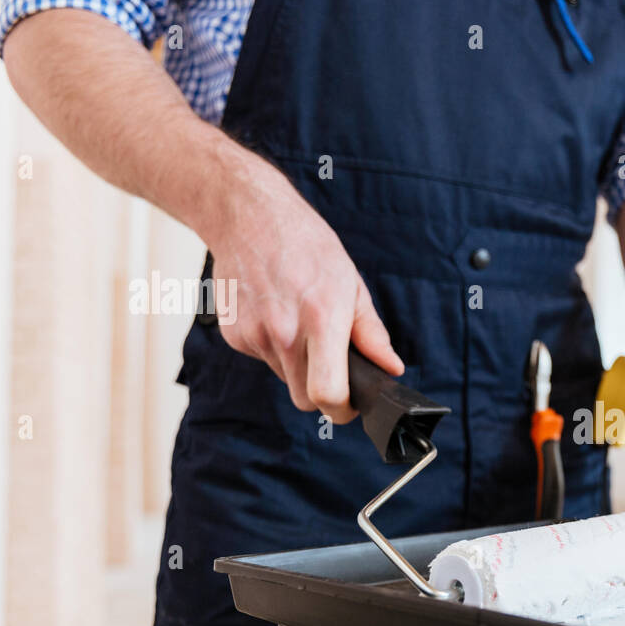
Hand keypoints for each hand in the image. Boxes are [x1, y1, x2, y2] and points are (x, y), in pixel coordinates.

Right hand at [204, 159, 403, 423]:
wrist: (247, 216)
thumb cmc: (305, 245)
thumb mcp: (351, 284)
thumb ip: (371, 333)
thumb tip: (391, 367)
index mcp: (321, 320)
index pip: (327, 394)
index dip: (341, 410)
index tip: (350, 406)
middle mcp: (284, 333)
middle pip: (305, 399)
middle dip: (322, 393)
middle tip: (332, 370)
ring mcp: (255, 336)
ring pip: (285, 379)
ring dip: (298, 365)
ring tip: (301, 323)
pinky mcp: (234, 335)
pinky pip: (264, 359)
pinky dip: (275, 348)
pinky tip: (277, 314)